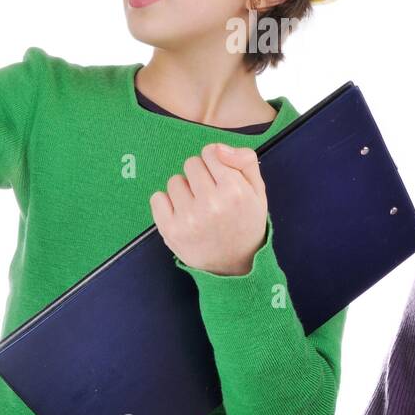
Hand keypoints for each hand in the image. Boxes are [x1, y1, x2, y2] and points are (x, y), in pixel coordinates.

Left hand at [151, 143, 268, 275]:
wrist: (236, 266)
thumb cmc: (246, 223)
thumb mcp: (257, 190)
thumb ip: (244, 160)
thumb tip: (217, 148)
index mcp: (235, 191)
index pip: (211, 152)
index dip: (215, 163)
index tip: (220, 178)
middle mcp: (212, 204)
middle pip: (191, 163)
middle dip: (200, 175)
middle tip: (210, 195)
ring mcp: (189, 219)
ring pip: (174, 181)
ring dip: (184, 190)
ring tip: (198, 207)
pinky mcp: (171, 231)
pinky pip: (157, 198)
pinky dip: (166, 204)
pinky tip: (182, 214)